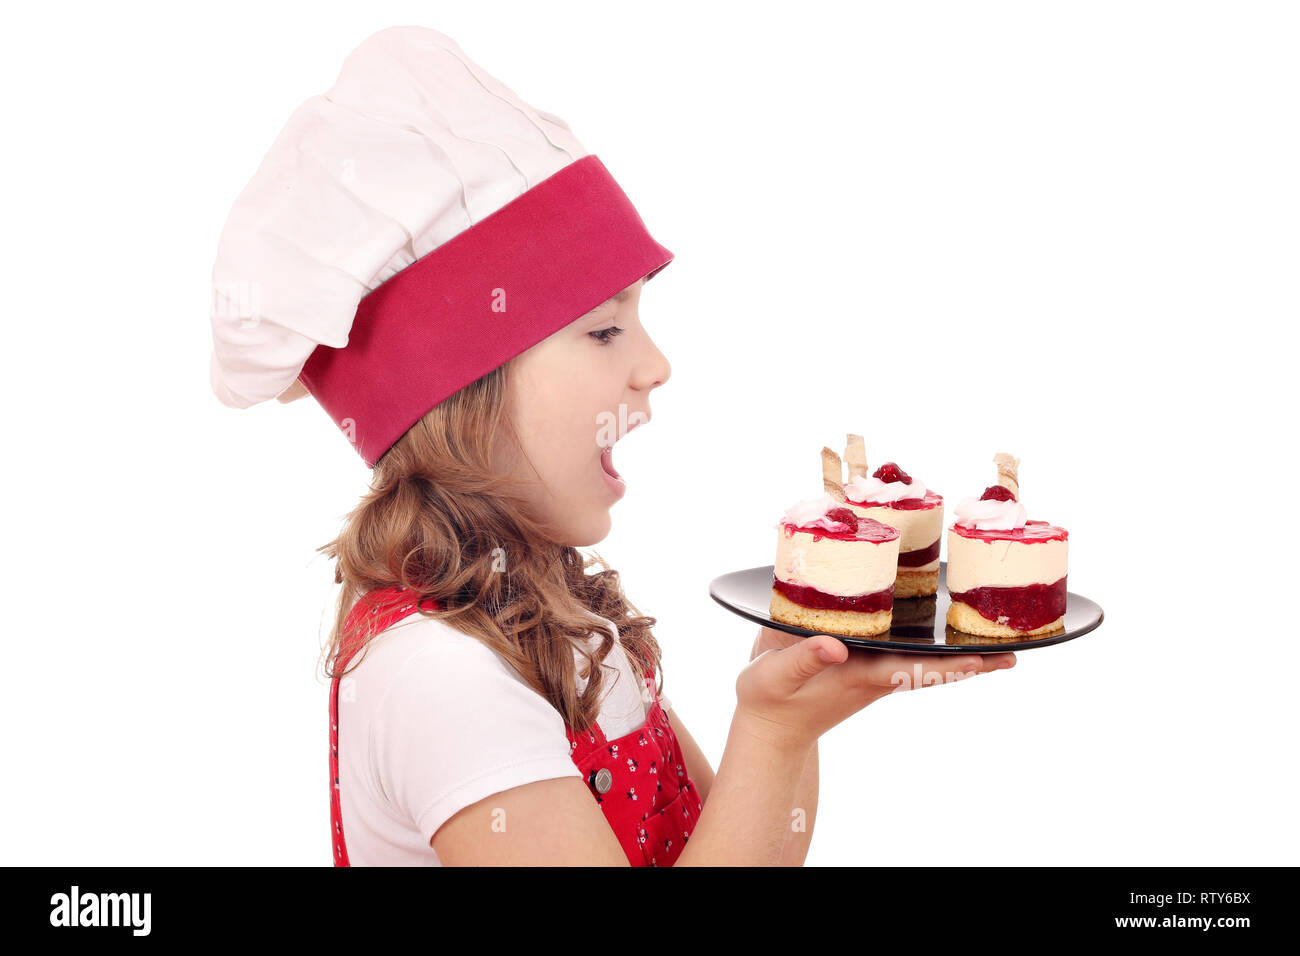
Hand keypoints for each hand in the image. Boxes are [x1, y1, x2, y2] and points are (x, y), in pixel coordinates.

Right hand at [735, 626, 1015, 751]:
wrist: (769, 727)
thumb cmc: (768, 702)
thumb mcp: (772, 678)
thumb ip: (800, 659)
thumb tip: (835, 645)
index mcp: (859, 677)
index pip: (914, 671)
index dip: (950, 664)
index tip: (987, 660)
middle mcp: (875, 674)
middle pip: (933, 666)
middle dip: (972, 657)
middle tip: (1017, 646)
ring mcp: (873, 671)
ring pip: (924, 658)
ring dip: (958, 648)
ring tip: (998, 633)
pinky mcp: (865, 664)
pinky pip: (907, 653)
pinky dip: (931, 642)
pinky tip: (943, 623)